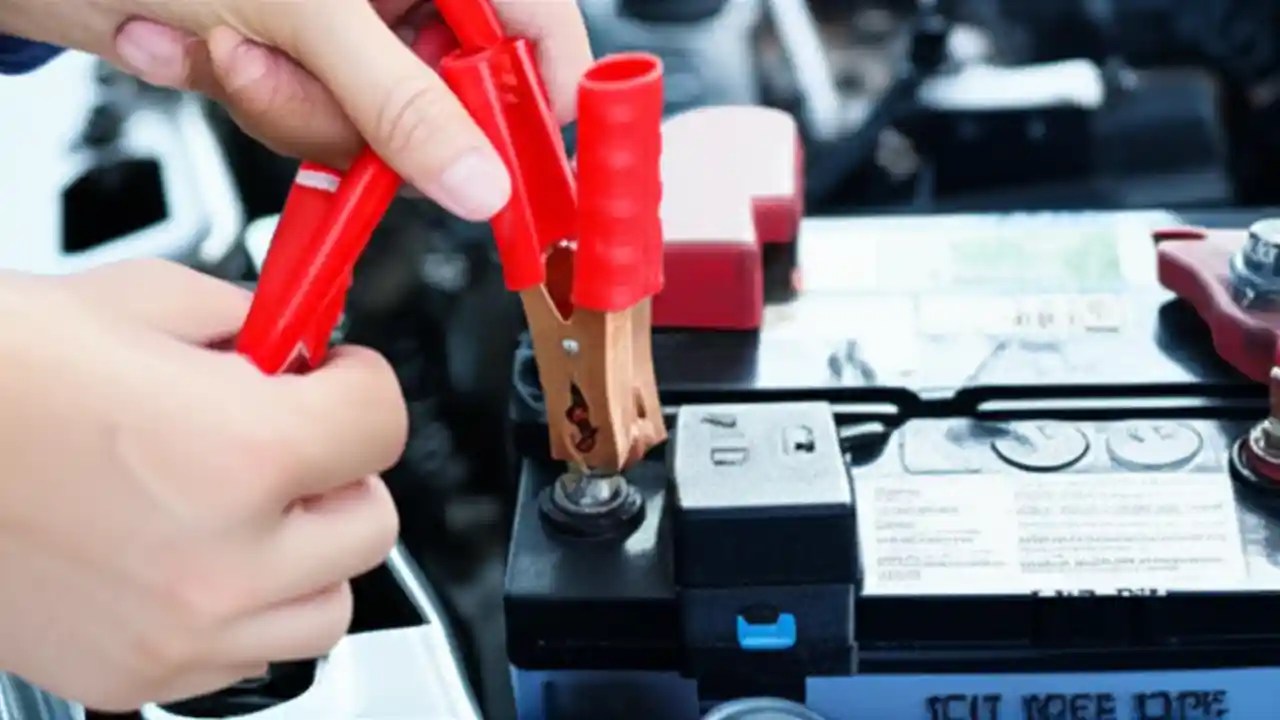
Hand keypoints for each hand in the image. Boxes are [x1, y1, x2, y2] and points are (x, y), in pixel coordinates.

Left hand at [0, 0, 591, 220]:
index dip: (537, 105)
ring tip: (237, 49)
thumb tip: (481, 184)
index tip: (515, 168)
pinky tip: (213, 48)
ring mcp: (360, 33)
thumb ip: (404, 108)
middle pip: (458, 98)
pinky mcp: (311, 67)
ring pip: (379, 130)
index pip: (541, 32)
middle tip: (328, 97)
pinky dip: (261, 104)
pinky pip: (322, 130)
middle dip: (375, 119)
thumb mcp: (313, 15)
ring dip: (294, 109)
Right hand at [0, 260, 405, 710]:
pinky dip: (243, 607)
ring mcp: (179, 631)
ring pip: (327, 605)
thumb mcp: (144, 300)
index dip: (361, 385)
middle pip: (372, 522)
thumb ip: (253, 325)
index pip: (385, 424)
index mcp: (242, 451)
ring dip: (307, 551)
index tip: (337, 378)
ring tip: (246, 505)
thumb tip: (299, 346)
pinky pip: (249, 654)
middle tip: (292, 441)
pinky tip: (189, 552)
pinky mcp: (132, 673)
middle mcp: (222, 559)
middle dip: (340, 471)